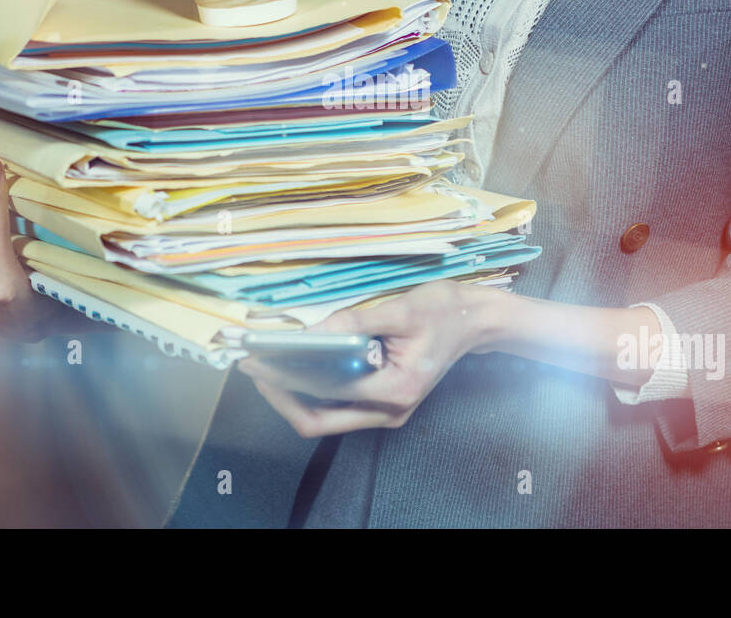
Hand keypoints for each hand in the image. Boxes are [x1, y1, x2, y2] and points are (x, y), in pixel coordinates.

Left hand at [237, 280, 501, 437]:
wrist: (476, 321)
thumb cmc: (445, 312)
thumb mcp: (401, 309)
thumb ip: (354, 321)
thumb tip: (311, 332)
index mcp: (396, 389)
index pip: (328, 396)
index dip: (288, 382)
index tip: (260, 362)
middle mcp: (390, 410)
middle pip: (320, 421)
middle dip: (282, 397)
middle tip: (254, 368)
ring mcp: (386, 411)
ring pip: (326, 418)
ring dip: (295, 396)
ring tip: (268, 367)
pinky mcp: (383, 402)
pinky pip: (338, 406)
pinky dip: (313, 390)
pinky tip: (297, 367)